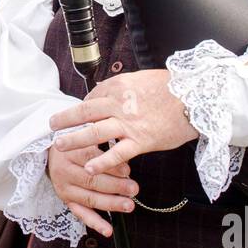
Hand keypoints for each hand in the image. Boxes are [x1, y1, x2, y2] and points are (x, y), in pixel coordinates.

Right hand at [48, 145, 134, 237]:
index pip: (91, 158)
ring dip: (111, 204)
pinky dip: (96, 223)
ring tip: (128, 205)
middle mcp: (63, 171)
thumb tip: (125, 161)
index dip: (110, 166)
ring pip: (89, 198)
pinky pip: (81, 214)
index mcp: (68, 152)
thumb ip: (103, 148)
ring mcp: (64, 188)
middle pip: (91, 180)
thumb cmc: (75, 145)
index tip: (127, 170)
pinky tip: (108, 230)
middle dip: (115, 186)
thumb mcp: (85, 139)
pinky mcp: (66, 201)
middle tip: (133, 189)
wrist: (51, 154)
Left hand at [49, 69, 197, 174]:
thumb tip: (105, 89)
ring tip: (59, 146)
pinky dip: (101, 161)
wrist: (196, 98)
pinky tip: (89, 167)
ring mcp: (128, 123)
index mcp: (119, 86)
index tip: (76, 115)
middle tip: (51, 125)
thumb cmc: (172, 88)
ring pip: (94, 132)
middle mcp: (119, 103)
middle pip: (85, 112)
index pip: (93, 97)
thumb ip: (122, 87)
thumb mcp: (142, 79)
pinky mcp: (141, 141)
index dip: (82, 108)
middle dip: (65, 120)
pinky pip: (116, 153)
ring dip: (74, 140)